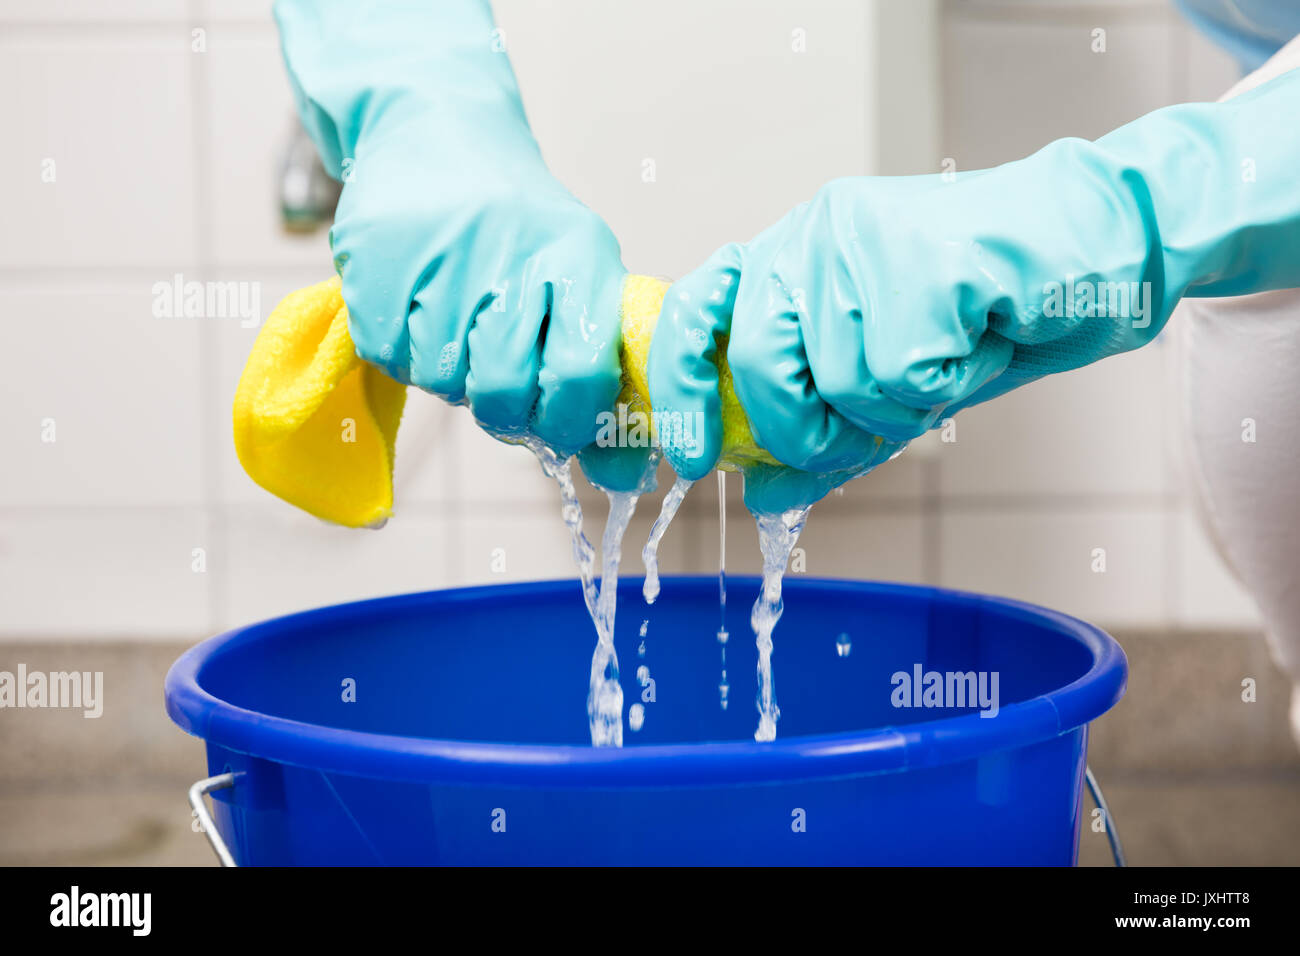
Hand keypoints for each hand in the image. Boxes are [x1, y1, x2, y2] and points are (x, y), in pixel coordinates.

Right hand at [276, 0, 629, 462]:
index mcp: (579, 259)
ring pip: (442, 382)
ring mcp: (437, 260)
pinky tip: (418, 301)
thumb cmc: (521, 230)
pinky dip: (403, 347)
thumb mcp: (579, 278)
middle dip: (501, 407)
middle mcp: (511, 257)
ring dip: (450, 371)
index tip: (559, 425)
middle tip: (501, 381)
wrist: (437, 133)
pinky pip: (391, 358)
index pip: (581, 376)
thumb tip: (625, 476)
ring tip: (459, 317)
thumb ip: (598, 377)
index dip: (568, 422)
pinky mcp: (375, 265)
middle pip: (501, 392)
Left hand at [651, 69, 1299, 508]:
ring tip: (945, 365)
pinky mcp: (923, 258)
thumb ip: (821, 434)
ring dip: (896, 409)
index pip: (692, 310)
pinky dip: (949, 388)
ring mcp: (865, 240)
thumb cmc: (985, 314)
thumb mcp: (890, 385)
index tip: (693, 454)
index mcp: (791, 257)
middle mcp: (813, 236)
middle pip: (757, 361)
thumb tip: (760, 495)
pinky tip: (977, 344)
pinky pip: (905, 376)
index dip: (678, 386)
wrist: (1096, 249)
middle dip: (803, 429)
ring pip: (839, 380)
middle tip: (858, 434)